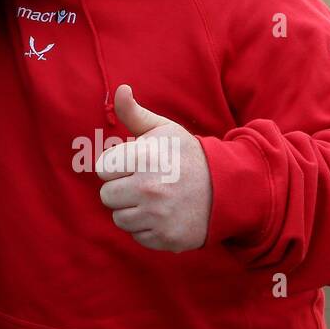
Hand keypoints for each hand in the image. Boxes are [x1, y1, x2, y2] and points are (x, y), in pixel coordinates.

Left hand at [95, 84, 211, 251]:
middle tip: (143, 183)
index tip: (134, 165)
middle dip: (121, 188)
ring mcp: (158, 216)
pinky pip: (137, 236)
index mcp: (144, 158)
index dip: (116, 166)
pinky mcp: (166, 238)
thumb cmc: (188, 156)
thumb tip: (120, 90)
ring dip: (132, 210)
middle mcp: (148, 188)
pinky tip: (163, 215)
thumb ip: (134, 113)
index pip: (102, 169)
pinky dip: (146, 228)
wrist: (228, 188)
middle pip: (106, 196)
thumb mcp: (164, 130)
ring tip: (153, 199)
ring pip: (119, 218)